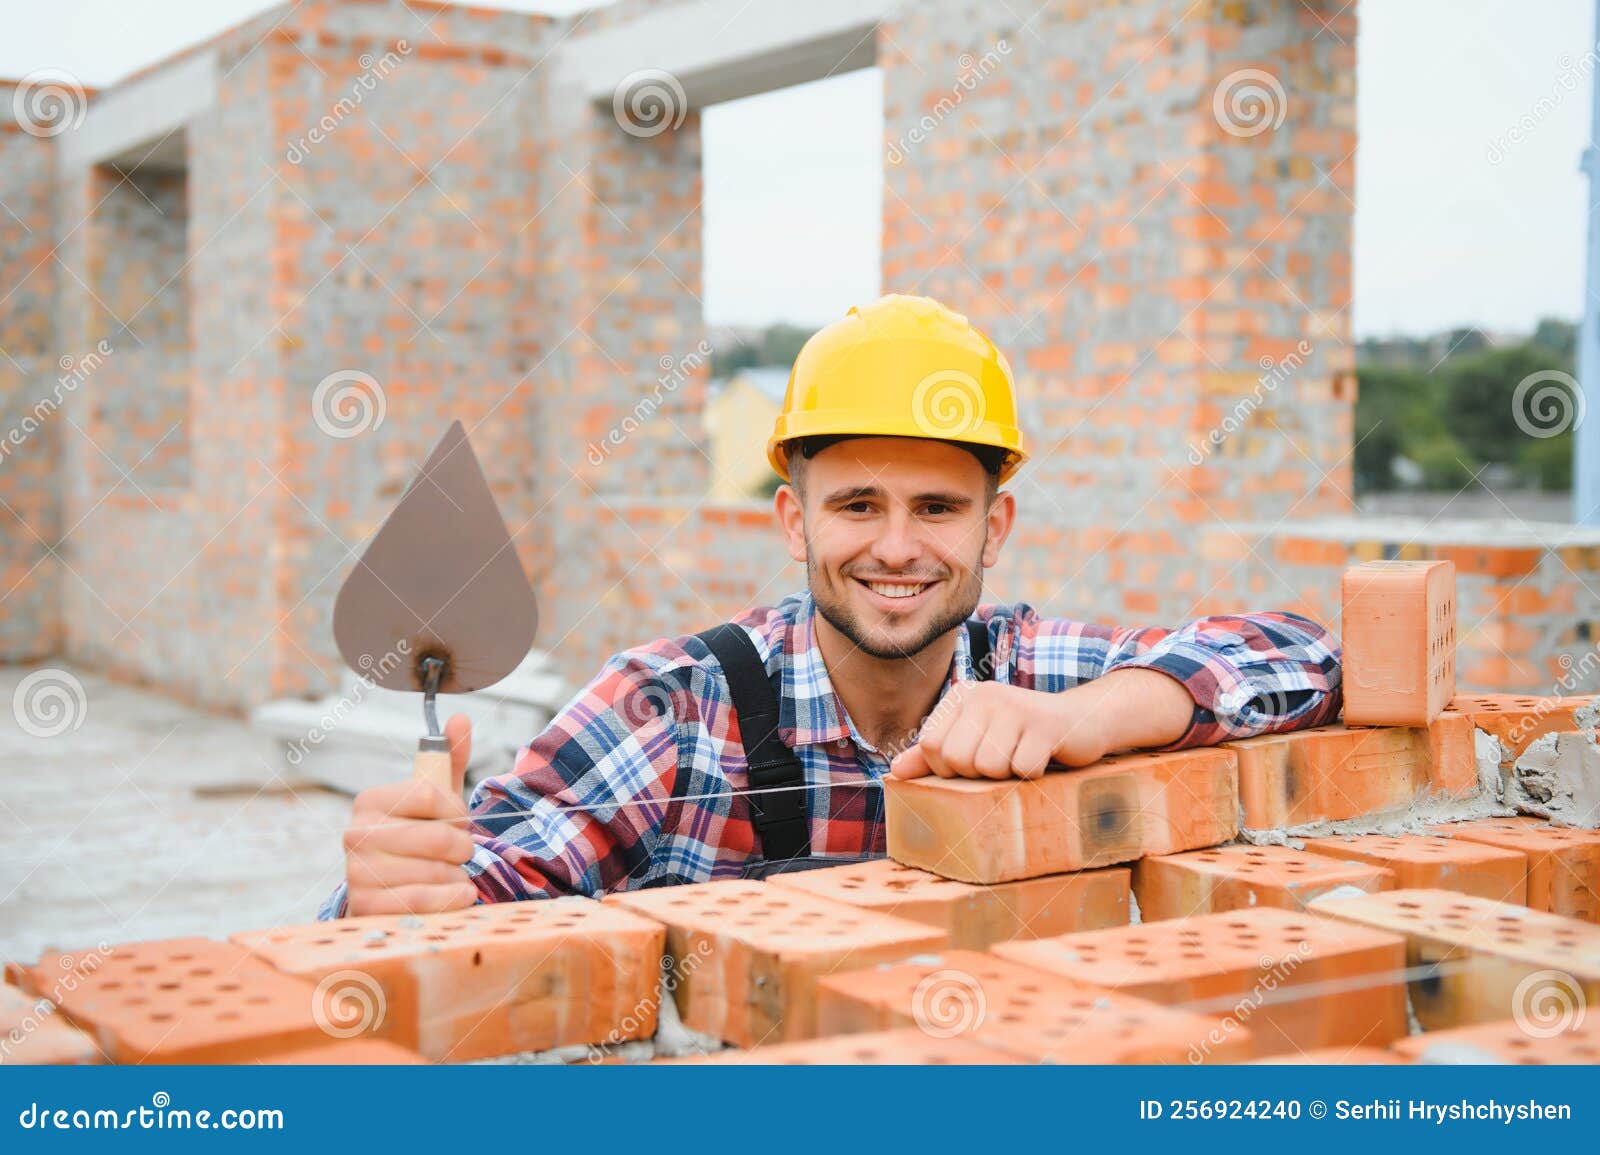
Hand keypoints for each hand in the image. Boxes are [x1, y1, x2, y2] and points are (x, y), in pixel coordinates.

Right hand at [344, 713, 478, 915]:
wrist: (394, 889)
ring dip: (458, 876)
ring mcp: (357, 874)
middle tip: (459, 851)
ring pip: (437, 872)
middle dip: (463, 846)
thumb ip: (449, 758)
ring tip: (449, 874)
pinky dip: (451, 900)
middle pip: (438, 837)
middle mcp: (355, 835)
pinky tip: (452, 894)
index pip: (430, 794)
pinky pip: (425, 903)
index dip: (455, 809)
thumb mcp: (437, 797)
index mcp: (370, 801)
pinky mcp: (367, 908)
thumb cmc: (420, 837)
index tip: (456, 817)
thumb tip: (459, 719)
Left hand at [887, 682, 1106, 780]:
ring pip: (989, 768)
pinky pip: (1022, 770)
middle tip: (1003, 760)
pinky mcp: (1045, 723)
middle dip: (979, 775)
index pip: (930, 746)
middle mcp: (985, 694)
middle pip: (958, 759)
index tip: (973, 762)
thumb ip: (933, 755)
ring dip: (1008, 776)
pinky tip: (1043, 757)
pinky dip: (1034, 775)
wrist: (1081, 722)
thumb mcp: (975, 741)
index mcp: (962, 696)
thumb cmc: (1020, 738)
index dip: (948, 768)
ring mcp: (1015, 706)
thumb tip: (894, 771)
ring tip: (1022, 756)